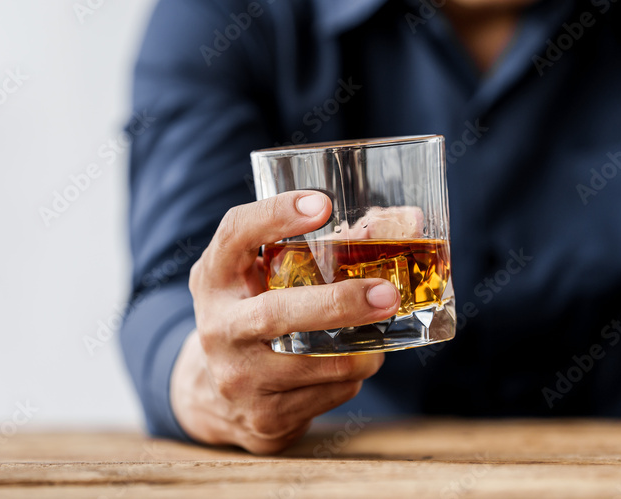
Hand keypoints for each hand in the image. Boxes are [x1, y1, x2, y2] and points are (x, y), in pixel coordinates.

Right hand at [170, 191, 400, 453]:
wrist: (213, 394)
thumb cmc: (253, 311)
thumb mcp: (261, 274)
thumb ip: (318, 244)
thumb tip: (408, 220)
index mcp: (214, 277)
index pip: (235, 234)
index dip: (276, 215)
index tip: (323, 204)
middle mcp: (218, 326)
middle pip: (276, 314)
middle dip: (338, 304)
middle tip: (386, 293)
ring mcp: (238, 376)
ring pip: (314, 363)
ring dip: (362, 347)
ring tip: (379, 330)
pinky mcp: (264, 417)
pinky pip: (328, 393)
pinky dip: (352, 375)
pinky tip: (351, 361)